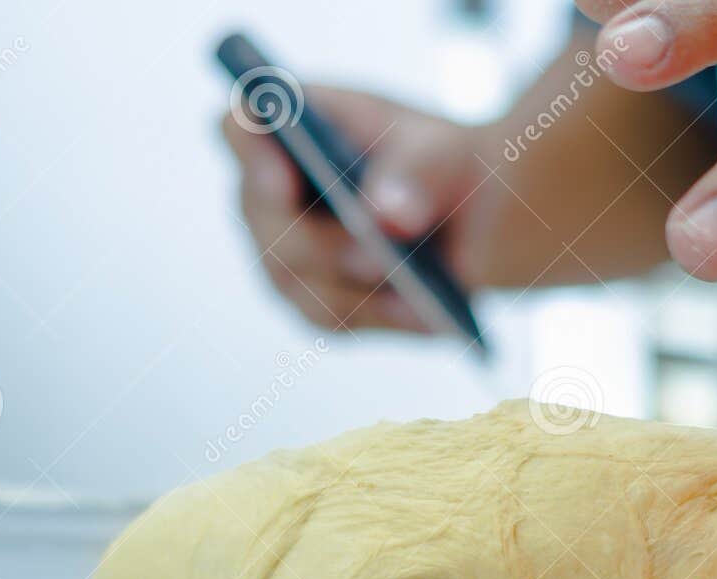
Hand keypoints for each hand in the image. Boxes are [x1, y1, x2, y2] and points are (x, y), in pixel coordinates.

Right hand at [221, 88, 490, 332]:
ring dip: (350, 283)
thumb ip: (417, 172)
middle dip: (310, 238)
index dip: (250, 149)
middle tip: (366, 253)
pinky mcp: (318, 303)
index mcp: (294, 123)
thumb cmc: (444, 163)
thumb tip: (384, 219)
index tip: (282, 171)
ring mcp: (287, 252)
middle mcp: (274, 189)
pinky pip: (334, 317)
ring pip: (292, 278)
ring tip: (407, 286)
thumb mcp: (445, 151)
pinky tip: (423, 313)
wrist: (474, 217)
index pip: (242, 128)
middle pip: (260, 217)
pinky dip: (381, 313)